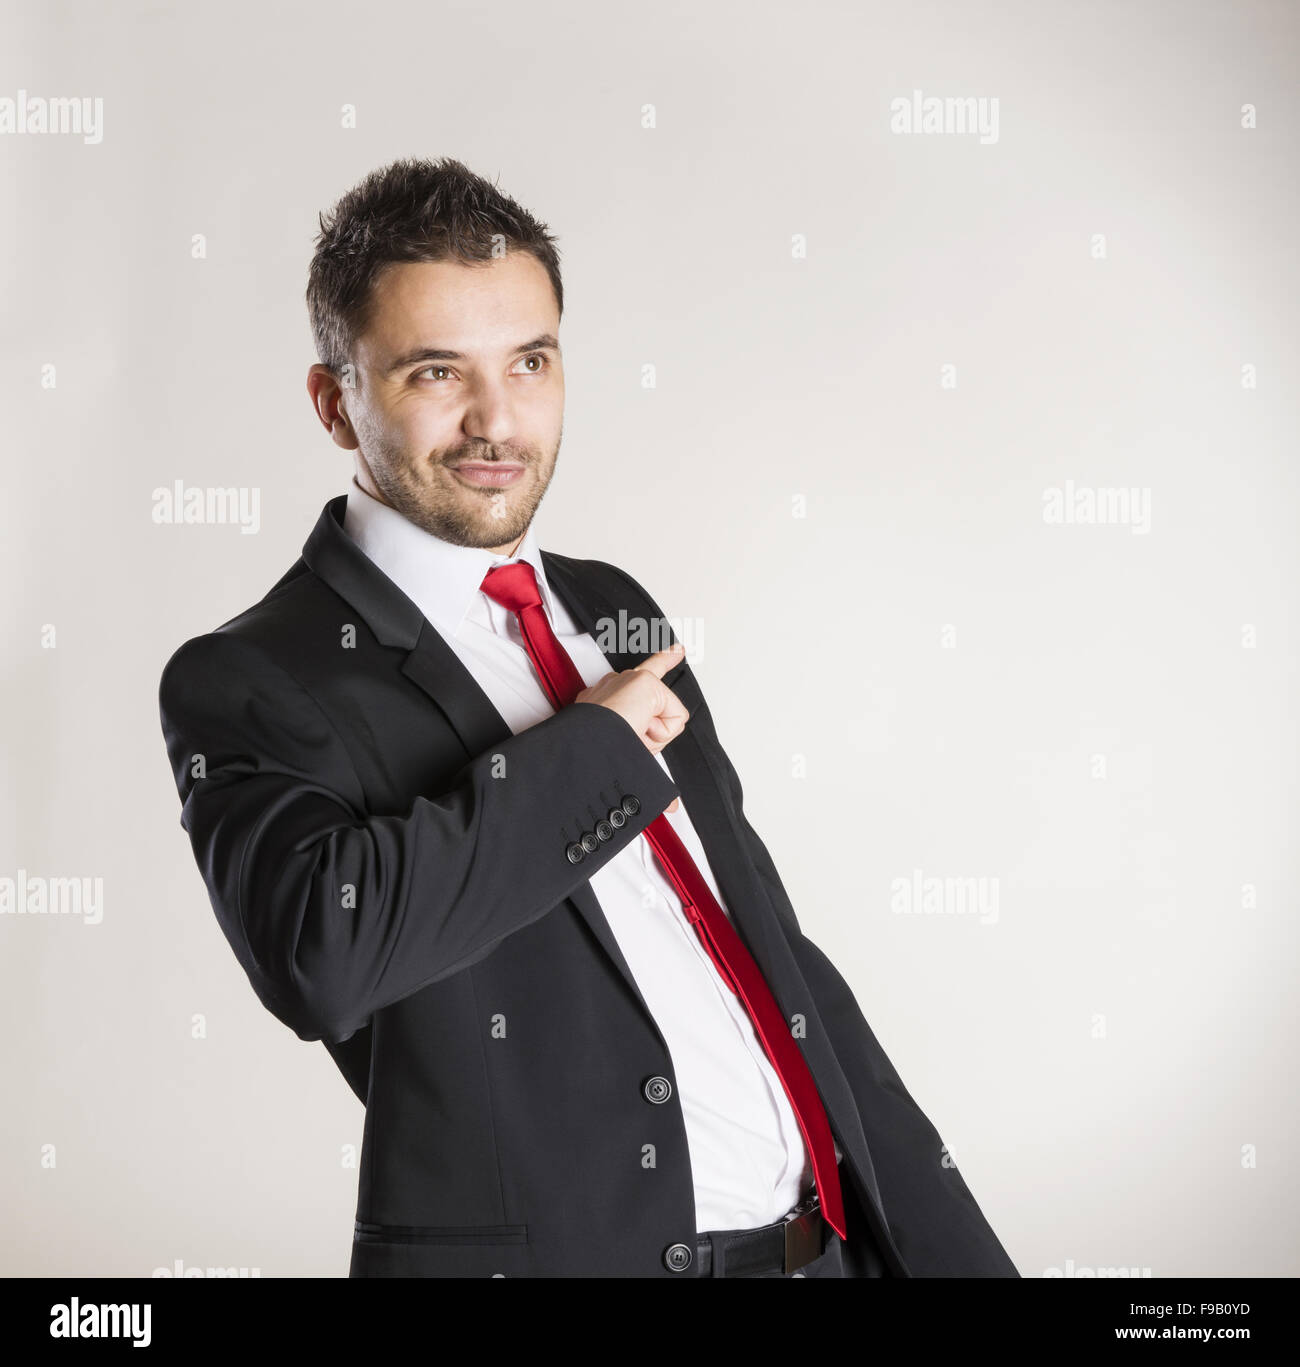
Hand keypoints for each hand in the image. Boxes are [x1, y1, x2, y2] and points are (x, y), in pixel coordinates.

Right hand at [575, 643, 687, 812]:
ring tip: (629, 735)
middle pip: (658, 708)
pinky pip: (673, 718)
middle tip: (629, 735)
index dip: (664, 660)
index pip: (642, 675)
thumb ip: (647, 775)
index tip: (679, 648)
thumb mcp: (623, 758)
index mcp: (606, 698)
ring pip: (666, 717)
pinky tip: (638, 727)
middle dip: (653, 731)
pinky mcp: (646, 682)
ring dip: (653, 735)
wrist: (588, 743)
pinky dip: (660, 731)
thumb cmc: (594, 752)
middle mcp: (618, 684)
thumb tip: (671, 808)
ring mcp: (632, 681)